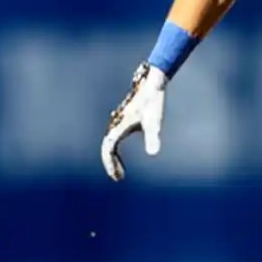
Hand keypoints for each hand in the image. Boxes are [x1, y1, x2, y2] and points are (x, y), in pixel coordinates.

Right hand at [100, 62, 166, 181]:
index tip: (117, 177)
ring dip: (113, 159)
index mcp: (119, 126)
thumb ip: (152, 137)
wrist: (152, 83)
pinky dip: (116, 151)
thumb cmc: (153, 102)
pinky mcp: (123, 120)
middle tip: (119, 178)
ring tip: (121, 172)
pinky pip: (114, 139)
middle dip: (111, 164)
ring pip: (109, 144)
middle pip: (107, 148)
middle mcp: (115, 124)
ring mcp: (118, 122)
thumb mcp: (154, 122)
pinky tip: (123, 158)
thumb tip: (153, 153)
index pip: (108, 149)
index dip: (111, 164)